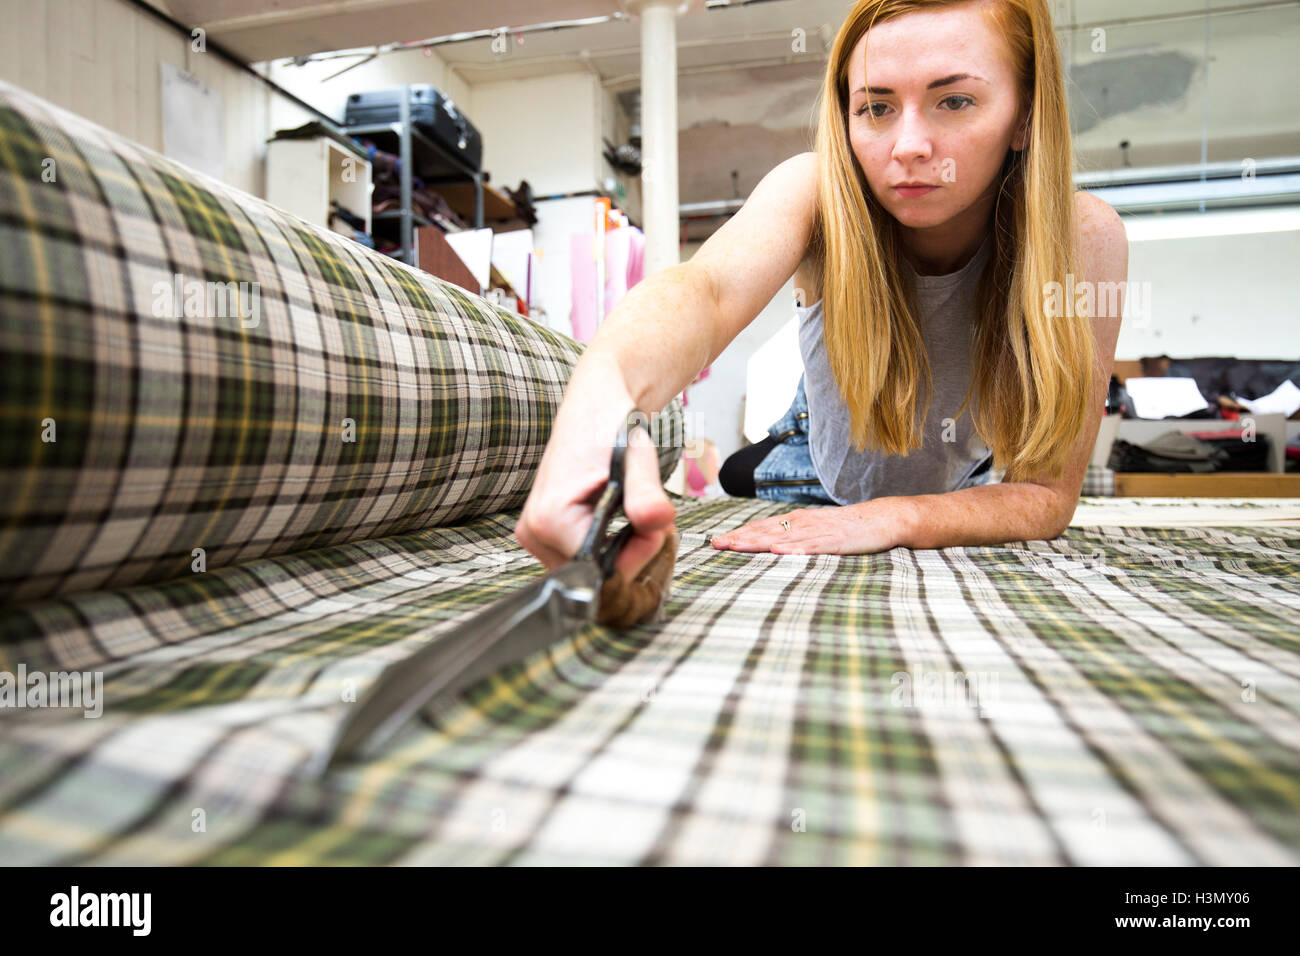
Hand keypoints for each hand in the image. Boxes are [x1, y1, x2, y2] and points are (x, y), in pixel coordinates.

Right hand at [516, 414, 676, 579]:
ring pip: (593, 569)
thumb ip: (645, 494)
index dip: (637, 552)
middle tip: (648, 514)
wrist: (596, 408)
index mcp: (550, 519)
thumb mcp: (636, 459)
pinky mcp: (545, 535)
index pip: (603, 568)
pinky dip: (610, 544)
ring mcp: (537, 536)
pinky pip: (586, 557)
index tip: (654, 522)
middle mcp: (535, 533)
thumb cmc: (611, 427)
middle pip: (597, 573)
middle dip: (632, 550)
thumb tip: (656, 520)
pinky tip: (619, 518)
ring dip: (623, 548)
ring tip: (634, 511)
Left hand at [709, 500, 905, 554]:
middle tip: (715, 543)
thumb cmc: (848, 526)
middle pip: (766, 530)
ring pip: (782, 537)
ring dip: (757, 541)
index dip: (739, 533)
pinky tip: (778, 551)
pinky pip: (811, 546)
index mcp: (797, 521)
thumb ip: (794, 535)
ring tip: (736, 546)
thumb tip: (769, 544)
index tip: (715, 541)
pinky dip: (793, 548)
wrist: (882, 518)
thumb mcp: (816, 529)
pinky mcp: (835, 541)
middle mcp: (803, 523)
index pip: (762, 526)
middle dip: (739, 537)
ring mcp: (819, 531)